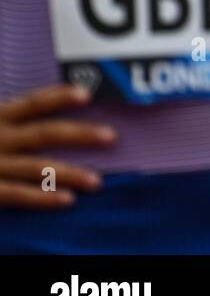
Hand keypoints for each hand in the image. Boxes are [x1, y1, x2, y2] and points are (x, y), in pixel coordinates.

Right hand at [0, 84, 115, 208]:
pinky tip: (67, 201)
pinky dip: (42, 198)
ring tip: (97, 181)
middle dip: (80, 135)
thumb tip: (32, 111)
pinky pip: (16, 195)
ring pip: (37, 168)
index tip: (86, 94)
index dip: (58, 97)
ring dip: (70, 174)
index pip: (31, 103)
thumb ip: (8, 115)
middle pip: (45, 133)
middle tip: (112, 137)